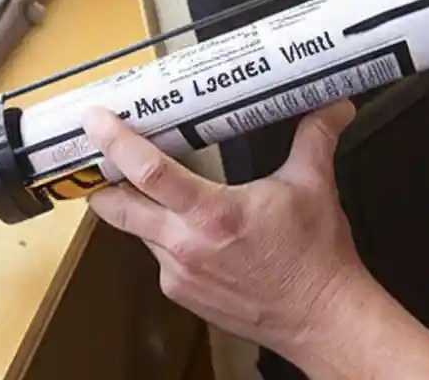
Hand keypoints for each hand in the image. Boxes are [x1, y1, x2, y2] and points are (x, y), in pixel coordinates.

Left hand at [81, 102, 428, 378]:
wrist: (323, 320)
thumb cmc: (316, 259)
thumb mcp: (314, 187)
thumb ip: (314, 139)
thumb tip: (333, 107)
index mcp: (212, 214)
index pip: (147, 171)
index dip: (115, 142)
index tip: (95, 120)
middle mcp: (185, 246)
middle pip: (116, 207)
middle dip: (102, 181)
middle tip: (100, 155)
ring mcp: (179, 274)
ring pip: (138, 231)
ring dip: (140, 209)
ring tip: (149, 187)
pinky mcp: (181, 294)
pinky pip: (159, 257)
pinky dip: (165, 238)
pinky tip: (189, 230)